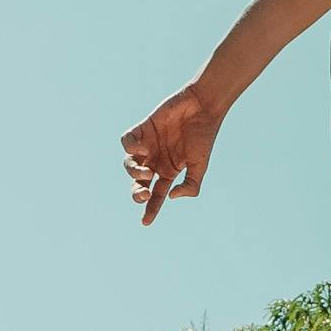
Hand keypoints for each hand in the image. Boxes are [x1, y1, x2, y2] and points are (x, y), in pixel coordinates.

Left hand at [122, 83, 221, 225]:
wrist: (202, 107)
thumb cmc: (203, 136)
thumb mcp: (200, 165)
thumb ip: (191, 185)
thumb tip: (171, 196)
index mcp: (169, 171)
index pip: (156, 195)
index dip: (150, 209)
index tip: (145, 223)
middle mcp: (155, 160)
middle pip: (138, 183)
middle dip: (137, 192)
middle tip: (143, 194)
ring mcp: (148, 145)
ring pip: (129, 164)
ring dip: (134, 172)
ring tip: (146, 172)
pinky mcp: (142, 129)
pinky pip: (126, 142)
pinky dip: (130, 147)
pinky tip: (143, 148)